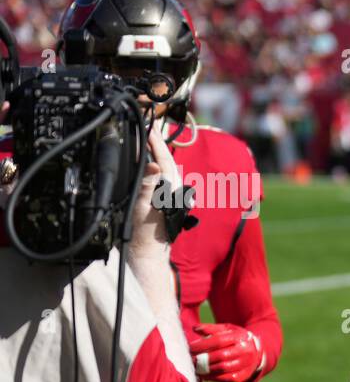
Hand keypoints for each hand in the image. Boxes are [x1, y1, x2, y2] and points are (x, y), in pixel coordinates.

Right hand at [128, 120, 182, 254]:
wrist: (146, 254)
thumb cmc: (145, 235)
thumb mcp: (143, 208)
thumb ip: (149, 187)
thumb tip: (154, 166)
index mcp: (171, 190)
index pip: (164, 160)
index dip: (156, 142)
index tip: (149, 127)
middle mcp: (174, 191)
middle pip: (166, 161)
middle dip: (158, 144)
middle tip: (148, 127)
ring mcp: (170, 197)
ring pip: (164, 169)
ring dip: (156, 153)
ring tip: (147, 139)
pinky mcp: (164, 202)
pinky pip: (160, 178)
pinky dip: (153, 167)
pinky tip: (147, 163)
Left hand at [189, 322, 264, 381]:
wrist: (255, 352)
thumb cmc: (235, 339)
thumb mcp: (227, 330)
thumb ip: (211, 329)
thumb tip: (195, 328)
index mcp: (240, 337)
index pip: (218, 341)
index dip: (202, 345)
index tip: (189, 348)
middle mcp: (245, 351)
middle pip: (220, 355)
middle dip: (202, 358)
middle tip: (190, 360)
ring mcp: (246, 364)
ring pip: (223, 368)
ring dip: (206, 369)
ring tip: (194, 368)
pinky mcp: (244, 375)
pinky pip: (227, 378)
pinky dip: (214, 378)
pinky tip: (204, 375)